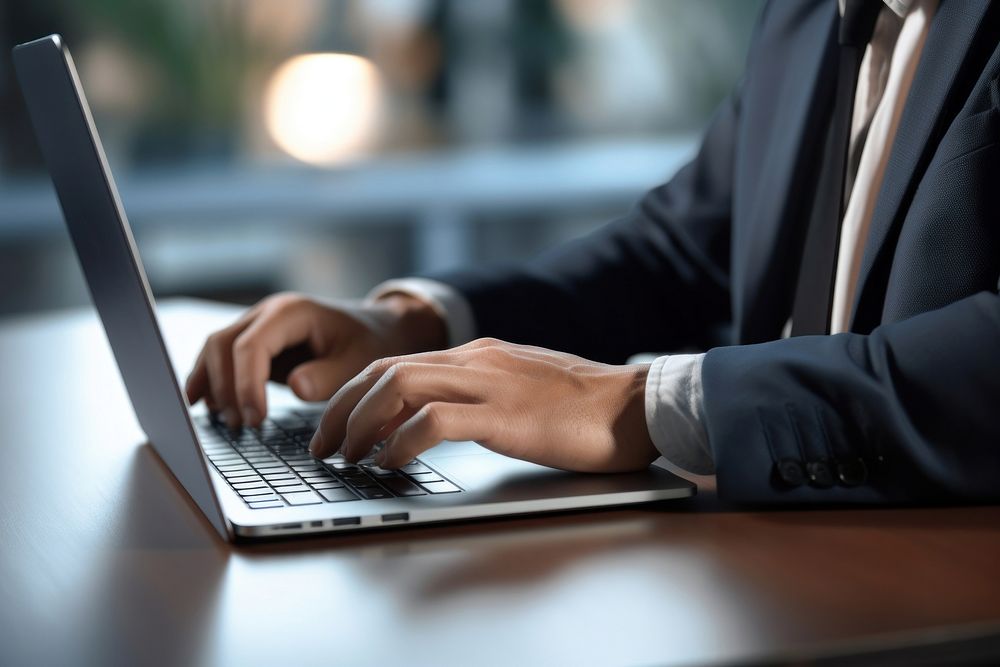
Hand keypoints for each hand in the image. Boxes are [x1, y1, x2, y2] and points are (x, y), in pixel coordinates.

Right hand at [185, 292, 446, 427]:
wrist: (374, 328)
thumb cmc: (368, 343)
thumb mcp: (359, 361)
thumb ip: (328, 375)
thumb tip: (296, 387)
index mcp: (291, 312)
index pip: (250, 345)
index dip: (246, 384)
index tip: (256, 419)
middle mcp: (266, 314)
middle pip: (221, 344)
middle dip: (225, 387)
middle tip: (242, 425)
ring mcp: (256, 326)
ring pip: (214, 350)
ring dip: (213, 386)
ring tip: (230, 423)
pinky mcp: (253, 344)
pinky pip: (219, 358)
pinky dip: (209, 381)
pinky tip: (204, 406)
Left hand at [309, 338, 657, 472]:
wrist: (637, 405)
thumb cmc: (585, 406)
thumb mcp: (522, 389)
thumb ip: (482, 394)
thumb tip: (437, 418)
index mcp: (480, 354)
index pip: (397, 362)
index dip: (355, 392)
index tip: (336, 424)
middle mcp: (477, 359)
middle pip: (385, 371)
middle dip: (342, 408)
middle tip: (323, 445)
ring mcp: (490, 383)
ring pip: (399, 387)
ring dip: (360, 423)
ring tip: (345, 456)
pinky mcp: (505, 416)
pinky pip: (434, 421)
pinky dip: (400, 442)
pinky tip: (389, 463)